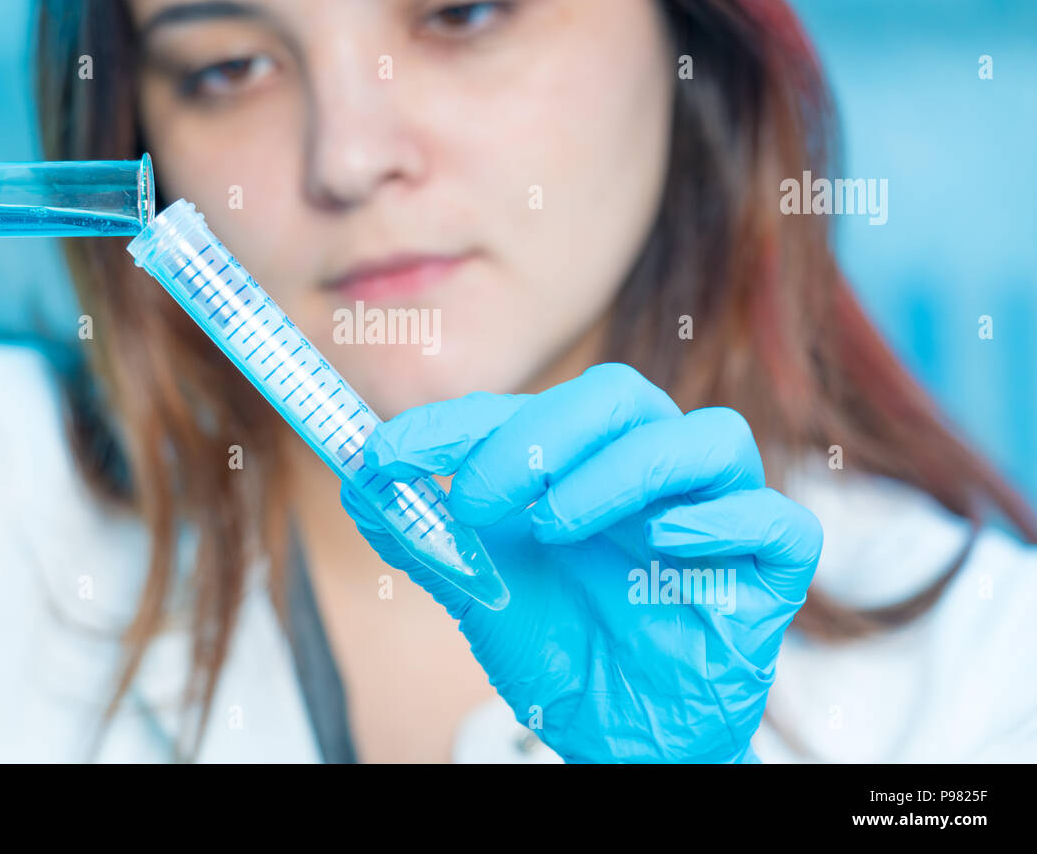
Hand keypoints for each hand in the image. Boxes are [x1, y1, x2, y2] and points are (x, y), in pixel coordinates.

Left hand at [340, 363, 822, 762]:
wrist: (619, 737)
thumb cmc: (561, 649)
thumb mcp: (480, 591)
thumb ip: (430, 535)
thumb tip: (359, 481)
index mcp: (585, 463)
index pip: (527, 410)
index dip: (454, 425)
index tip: (385, 456)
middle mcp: (652, 475)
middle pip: (622, 398)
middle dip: (542, 435)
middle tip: (479, 497)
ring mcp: (715, 518)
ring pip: (709, 440)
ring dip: (622, 471)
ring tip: (556, 526)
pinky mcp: (767, 574)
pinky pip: (776, 521)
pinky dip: (720, 522)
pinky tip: (662, 548)